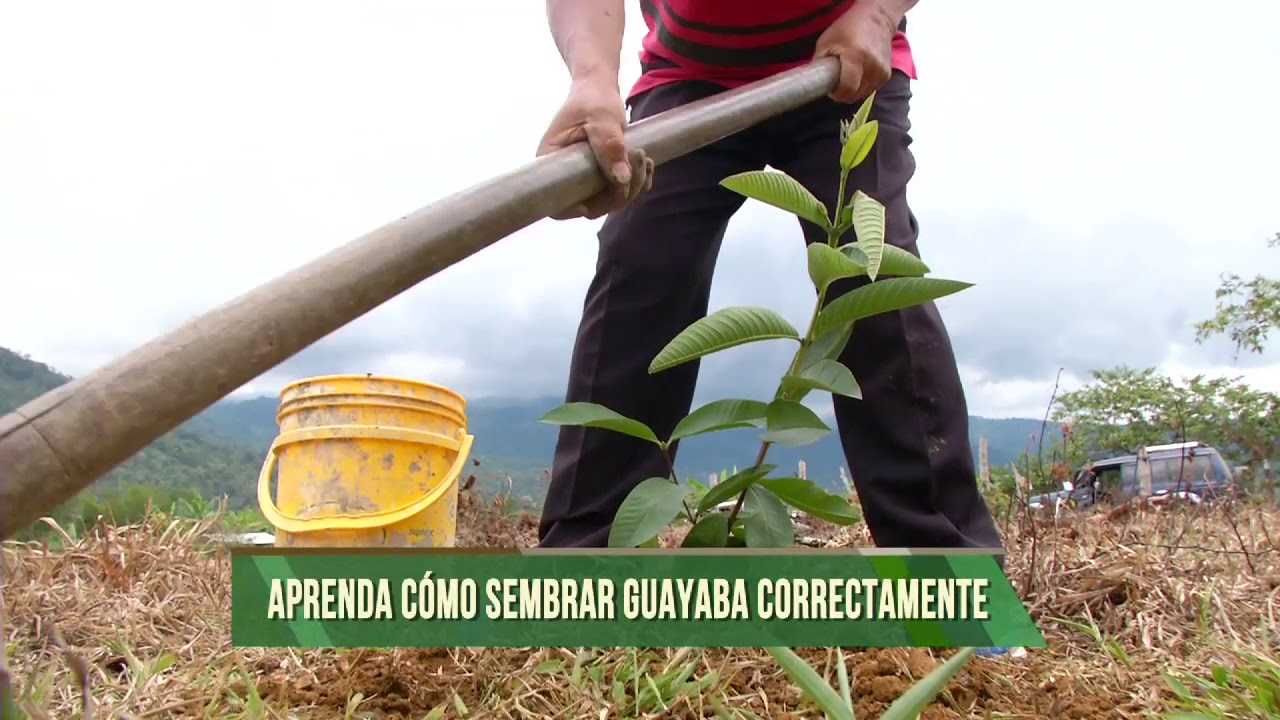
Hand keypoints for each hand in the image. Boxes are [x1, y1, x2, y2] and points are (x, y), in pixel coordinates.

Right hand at [537, 78, 654, 219]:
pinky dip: (639, 183)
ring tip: (643, 157)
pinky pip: (622, 192)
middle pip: (590, 206)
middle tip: (639, 159)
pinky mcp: (603, 177)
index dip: (574, 209)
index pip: (556, 203)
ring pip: (610, 201)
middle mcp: (566, 176)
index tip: (599, 199)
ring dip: (634, 185)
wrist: (599, 89)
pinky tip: (646, 163)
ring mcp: (585, 179)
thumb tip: (621, 179)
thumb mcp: (601, 118)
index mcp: (552, 162)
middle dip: (619, 192)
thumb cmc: (593, 99)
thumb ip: (610, 146)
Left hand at [814, 7, 896, 103]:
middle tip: (838, 80)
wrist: (877, 18)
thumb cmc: (847, 29)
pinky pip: (870, 89)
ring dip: (853, 90)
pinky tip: (859, 73)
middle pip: (854, 95)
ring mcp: (882, 71)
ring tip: (848, 75)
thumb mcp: (825, 43)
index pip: (847, 90)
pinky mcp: (886, 75)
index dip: (837, 94)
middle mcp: (872, 66)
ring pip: (862, 94)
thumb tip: (814, 84)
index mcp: (856, 57)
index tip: (831, 89)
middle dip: (844, 93)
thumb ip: (819, 65)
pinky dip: (862, 86)